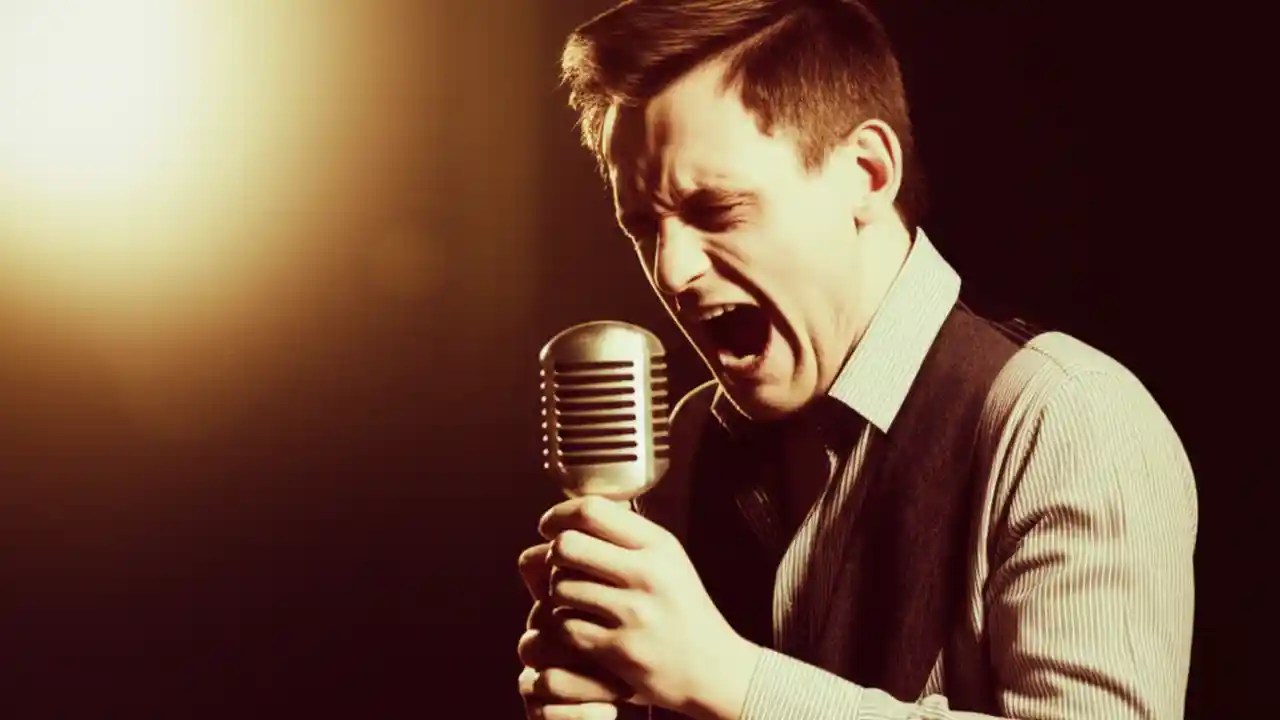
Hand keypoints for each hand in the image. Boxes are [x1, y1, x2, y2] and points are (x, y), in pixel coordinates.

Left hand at [537, 496, 762, 719]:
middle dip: (553, 557)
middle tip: (560, 569)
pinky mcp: (620, 649)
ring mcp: (634, 613)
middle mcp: (648, 573)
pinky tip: (579, 630)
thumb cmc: (682, 611)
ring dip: (556, 596)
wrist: (713, 669)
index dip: (559, 516)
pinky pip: (566, 627)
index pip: (592, 510)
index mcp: (658, 545)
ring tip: (572, 603)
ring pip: (560, 587)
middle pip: (567, 545)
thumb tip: (565, 521)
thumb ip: (624, 538)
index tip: (548, 528)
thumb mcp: (667, 562)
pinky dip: (563, 629)